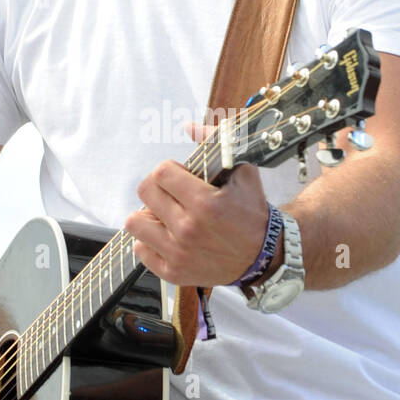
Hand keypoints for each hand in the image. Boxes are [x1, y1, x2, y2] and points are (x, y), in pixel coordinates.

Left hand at [125, 121, 270, 285]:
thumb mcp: (243, 173)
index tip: (181, 176)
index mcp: (205, 203)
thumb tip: (189, 126)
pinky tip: (166, 236)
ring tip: (165, 216)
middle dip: (158, 188)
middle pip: (145, 192)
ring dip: (148, 215)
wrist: (264, 255)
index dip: (170, 170)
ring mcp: (179, 254)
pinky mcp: (174, 273)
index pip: (161, 172)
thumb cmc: (252, 212)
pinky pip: (140, 250)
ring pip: (134, 222)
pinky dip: (149, 241)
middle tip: (172, 194)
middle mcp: (188, 229)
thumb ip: (216, 144)